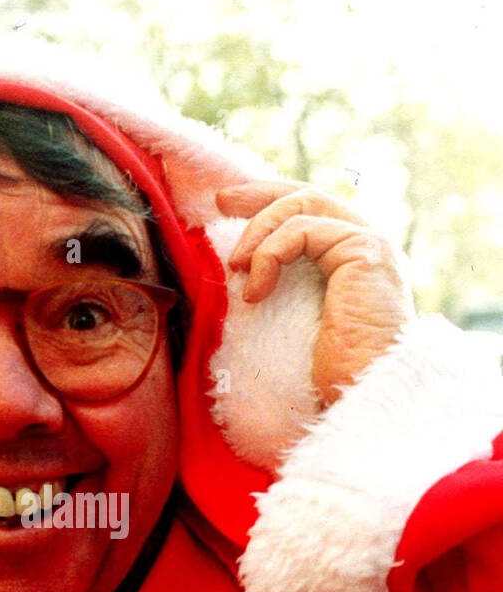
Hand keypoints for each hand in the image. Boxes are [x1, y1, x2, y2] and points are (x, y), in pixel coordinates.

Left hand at [215, 180, 413, 405]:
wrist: (362, 396)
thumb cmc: (329, 376)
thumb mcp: (293, 323)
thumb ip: (282, 288)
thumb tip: (237, 270)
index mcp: (353, 260)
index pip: (310, 213)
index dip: (268, 203)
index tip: (227, 206)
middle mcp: (367, 245)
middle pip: (308, 197)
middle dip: (259, 195)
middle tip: (220, 202)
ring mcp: (370, 244)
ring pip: (303, 206)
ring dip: (259, 230)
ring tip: (235, 266)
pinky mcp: (364, 251)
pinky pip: (302, 231)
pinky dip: (270, 254)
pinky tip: (255, 291)